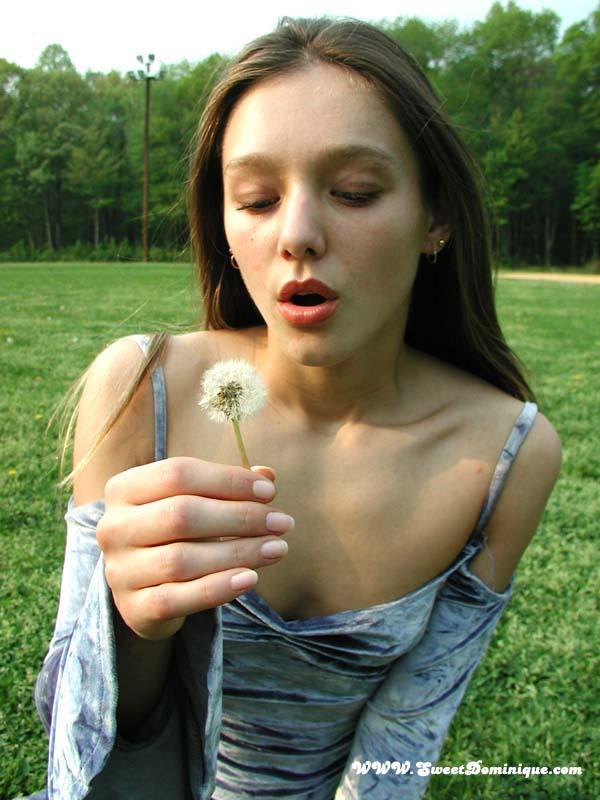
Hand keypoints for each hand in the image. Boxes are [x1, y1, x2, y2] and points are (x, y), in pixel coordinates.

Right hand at [96, 457, 292, 639]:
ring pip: (182, 559)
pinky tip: (250, 578)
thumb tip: (266, 475)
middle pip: (181, 514)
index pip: (178, 473)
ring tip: (277, 548)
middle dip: (239, 517)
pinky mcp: (133, 607)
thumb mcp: (195, 502)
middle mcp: (113, 527)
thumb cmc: (175, 533)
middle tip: (282, 522)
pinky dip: (218, 588)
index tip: (269, 491)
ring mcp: (120, 570)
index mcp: (125, 488)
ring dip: (238, 552)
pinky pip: (178, 598)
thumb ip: (227, 487)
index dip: (228, 480)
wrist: (145, 589)